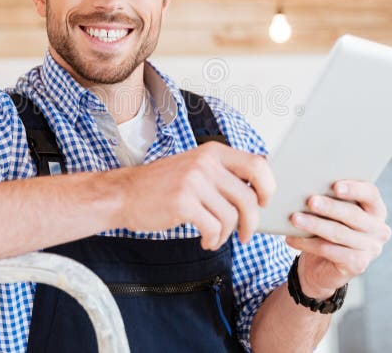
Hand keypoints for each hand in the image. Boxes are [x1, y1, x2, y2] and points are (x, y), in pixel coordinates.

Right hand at [112, 141, 274, 249]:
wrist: (124, 194)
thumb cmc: (162, 185)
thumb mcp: (194, 166)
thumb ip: (223, 172)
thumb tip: (259, 186)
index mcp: (212, 152)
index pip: (257, 163)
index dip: (267, 186)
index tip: (263, 202)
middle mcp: (205, 163)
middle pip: (249, 196)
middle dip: (252, 221)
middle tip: (246, 233)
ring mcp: (193, 182)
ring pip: (231, 216)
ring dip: (227, 234)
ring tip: (216, 238)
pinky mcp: (182, 203)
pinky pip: (213, 228)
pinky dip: (213, 239)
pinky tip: (205, 240)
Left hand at [285, 180, 390, 298]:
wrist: (322, 266)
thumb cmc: (326, 228)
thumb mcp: (330, 213)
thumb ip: (328, 199)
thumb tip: (305, 186)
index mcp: (376, 209)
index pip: (370, 194)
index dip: (354, 189)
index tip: (335, 186)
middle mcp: (379, 229)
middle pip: (352, 214)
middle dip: (329, 206)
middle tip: (310, 201)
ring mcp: (371, 248)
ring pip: (338, 233)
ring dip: (314, 224)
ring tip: (295, 218)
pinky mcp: (358, 264)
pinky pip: (329, 250)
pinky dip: (308, 243)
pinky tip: (292, 238)